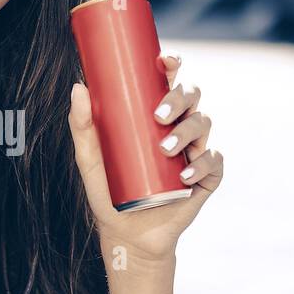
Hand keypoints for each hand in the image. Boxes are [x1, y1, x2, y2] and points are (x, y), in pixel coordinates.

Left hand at [67, 51, 223, 263]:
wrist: (126, 233)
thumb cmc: (109, 190)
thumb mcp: (90, 158)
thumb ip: (82, 125)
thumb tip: (79, 87)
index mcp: (154, 114)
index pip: (169, 81)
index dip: (172, 65)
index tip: (165, 61)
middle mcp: (178, 126)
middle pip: (191, 97)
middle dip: (179, 99)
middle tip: (159, 116)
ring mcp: (194, 150)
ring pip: (203, 124)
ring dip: (187, 132)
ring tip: (164, 149)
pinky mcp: (206, 177)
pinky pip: (214, 162)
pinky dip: (201, 164)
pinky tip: (185, 174)